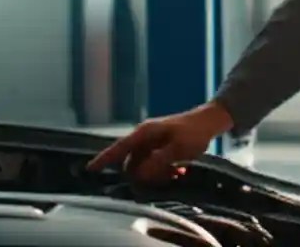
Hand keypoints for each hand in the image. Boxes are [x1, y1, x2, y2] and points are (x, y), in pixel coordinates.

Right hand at [85, 101, 233, 182]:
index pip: (119, 148)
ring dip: (156, 175)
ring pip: (143, 165)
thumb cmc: (194, 133)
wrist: (210, 121)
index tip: (90, 169)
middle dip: (144, 175)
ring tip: (176, 174)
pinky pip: (153, 164)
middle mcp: (144, 137)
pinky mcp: (159, 147)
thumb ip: (158, 161)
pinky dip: (163, 170)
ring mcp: (151, 142)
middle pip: (132, 163)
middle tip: (166, 178)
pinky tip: (178, 172)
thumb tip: (139, 173)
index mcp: (144, 133)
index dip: (104, 159)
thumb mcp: (178, 149)